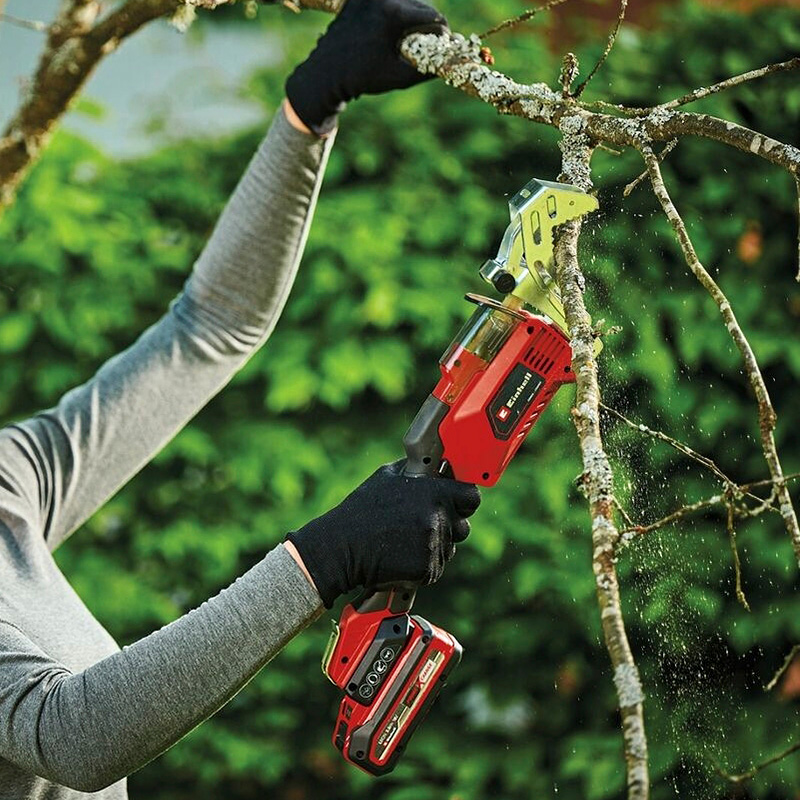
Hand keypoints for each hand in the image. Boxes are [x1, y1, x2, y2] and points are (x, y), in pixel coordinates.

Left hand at [285, 0, 447, 134]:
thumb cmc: (362, 78)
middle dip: (429, 22)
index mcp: (392, 14)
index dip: (442, 32)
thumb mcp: (398, 77)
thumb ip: (426, 71)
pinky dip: (396, 12)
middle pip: (420, 4)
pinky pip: (387, 2)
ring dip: (414, 15)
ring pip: (405, 0)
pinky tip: (394, 31)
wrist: (326, 73)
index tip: (444, 45)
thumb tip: (450, 66)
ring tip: (414, 36)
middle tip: (432, 41)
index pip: (432, 15)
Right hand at [285, 461, 479, 606]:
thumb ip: (418, 471)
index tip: (456, 503)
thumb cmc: (362, 510)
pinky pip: (435, 568)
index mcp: (433, 492)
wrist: (342, 547)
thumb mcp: (387, 476)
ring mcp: (434, 544)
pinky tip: (399, 557)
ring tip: (403, 541)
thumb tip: (436, 465)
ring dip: (432, 548)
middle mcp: (437, 517)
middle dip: (447, 527)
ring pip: (448, 549)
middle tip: (419, 527)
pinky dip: (421, 567)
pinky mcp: (427, 569)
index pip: (471, 497)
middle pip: (463, 527)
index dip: (464, 501)